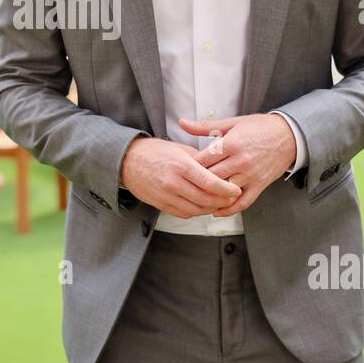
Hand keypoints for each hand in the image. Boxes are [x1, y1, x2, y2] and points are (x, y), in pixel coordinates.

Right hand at [120, 137, 241, 218]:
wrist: (128, 161)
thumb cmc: (155, 152)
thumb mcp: (179, 149)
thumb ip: (200, 159)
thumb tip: (219, 168)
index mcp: (181, 165)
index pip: (210, 183)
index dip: (226, 190)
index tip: (235, 190)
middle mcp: (173, 182)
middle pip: (205, 199)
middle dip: (222, 201)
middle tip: (232, 198)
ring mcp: (166, 195)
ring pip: (196, 210)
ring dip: (211, 209)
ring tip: (219, 203)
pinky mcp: (160, 204)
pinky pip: (184, 213)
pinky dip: (197, 212)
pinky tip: (203, 206)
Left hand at [182, 113, 296, 216]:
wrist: (289, 135)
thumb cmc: (260, 127)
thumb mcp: (232, 123)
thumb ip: (205, 126)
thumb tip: (182, 123)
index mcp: (231, 143)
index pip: (204, 160)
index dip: (190, 167)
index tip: (181, 170)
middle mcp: (240, 160)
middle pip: (212, 177)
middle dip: (197, 183)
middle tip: (185, 187)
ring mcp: (251, 175)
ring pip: (225, 191)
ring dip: (210, 197)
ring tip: (196, 200)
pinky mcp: (260, 185)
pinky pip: (243, 202)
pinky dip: (229, 210)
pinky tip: (216, 211)